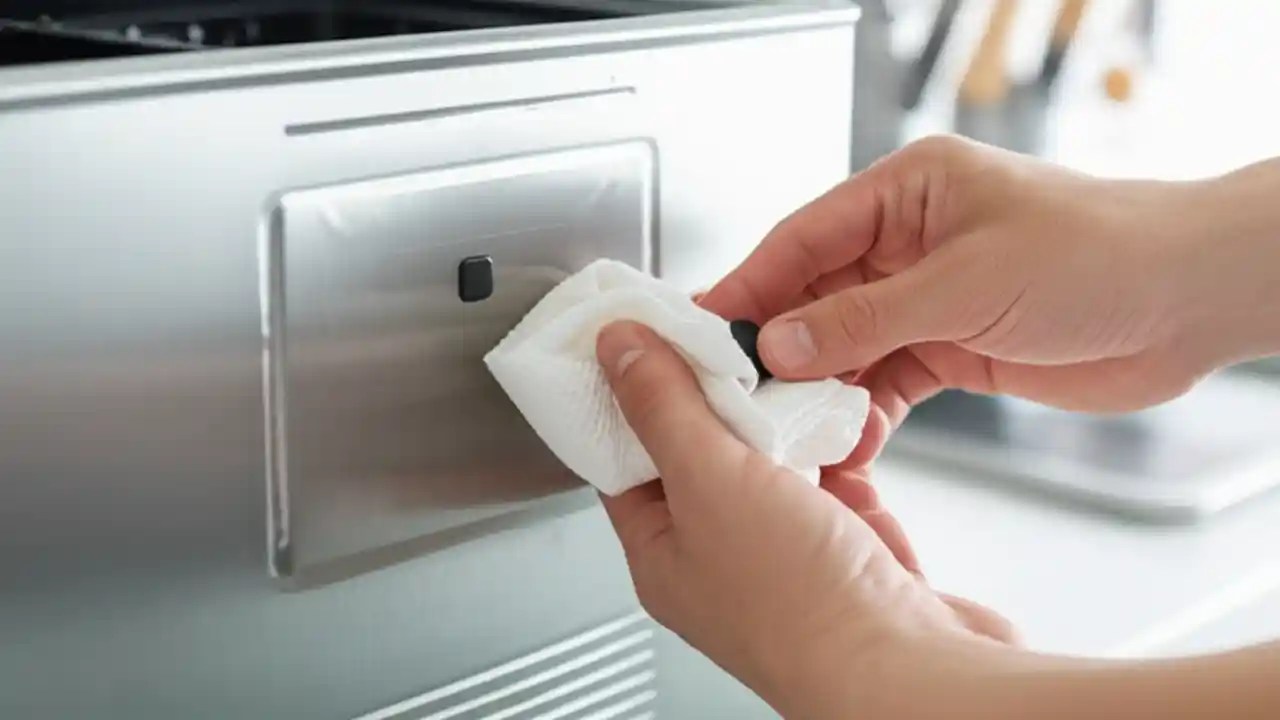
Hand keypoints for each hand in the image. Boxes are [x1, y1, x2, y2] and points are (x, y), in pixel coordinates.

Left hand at [595, 320, 1014, 718]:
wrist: (913, 670)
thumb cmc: (801, 606)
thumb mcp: (707, 480)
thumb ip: (662, 407)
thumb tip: (614, 348)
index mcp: (663, 552)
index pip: (625, 456)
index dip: (629, 391)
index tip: (642, 332)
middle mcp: (720, 557)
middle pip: (702, 451)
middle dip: (717, 391)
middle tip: (725, 333)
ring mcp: (788, 555)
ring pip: (774, 461)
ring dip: (783, 413)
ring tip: (791, 364)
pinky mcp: (851, 551)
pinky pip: (835, 480)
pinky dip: (841, 443)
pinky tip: (848, 414)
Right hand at [701, 135, 1279, 422]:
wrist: (1188, 301)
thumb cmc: (1100, 254)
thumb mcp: (964, 282)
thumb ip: (865, 316)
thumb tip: (782, 342)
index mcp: (906, 193)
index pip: (801, 238)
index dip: (750, 286)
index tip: (707, 329)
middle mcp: (910, 242)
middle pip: (815, 296)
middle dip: (779, 347)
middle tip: (738, 393)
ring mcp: (928, 297)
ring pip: (845, 346)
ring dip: (819, 389)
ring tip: (788, 429)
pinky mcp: (952, 347)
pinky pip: (885, 380)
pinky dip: (863, 413)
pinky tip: (846, 442)